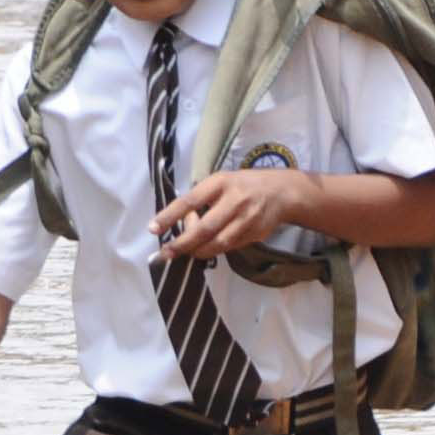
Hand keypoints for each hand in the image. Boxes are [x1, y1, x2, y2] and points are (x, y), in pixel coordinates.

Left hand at [152, 166, 309, 259]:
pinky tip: (206, 249)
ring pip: (218, 243)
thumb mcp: (221, 181)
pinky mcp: (255, 234)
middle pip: (204, 228)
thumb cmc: (243, 185)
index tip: (153, 228)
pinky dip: (215, 250)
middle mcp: (234, 201)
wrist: (282, 192)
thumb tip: (181, 221)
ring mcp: (246, 219)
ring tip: (185, 253)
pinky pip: (230, 247)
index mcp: (220, 183)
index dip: (170, 216)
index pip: (190, 201)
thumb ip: (202, 198)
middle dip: (182, 243)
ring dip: (198, 251)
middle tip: (166, 253)